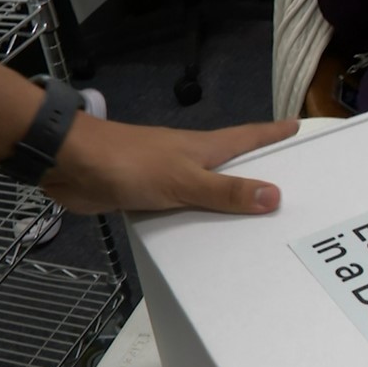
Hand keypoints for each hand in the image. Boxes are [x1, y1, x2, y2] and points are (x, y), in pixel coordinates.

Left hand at [41, 115, 298, 213]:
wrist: (71, 164)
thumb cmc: (129, 164)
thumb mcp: (184, 180)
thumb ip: (226, 192)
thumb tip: (275, 196)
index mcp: (204, 149)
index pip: (248, 138)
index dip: (273, 133)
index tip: (296, 126)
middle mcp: (190, 160)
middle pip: (232, 165)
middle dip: (258, 172)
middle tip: (287, 185)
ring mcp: (167, 178)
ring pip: (207, 191)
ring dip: (226, 202)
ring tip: (254, 224)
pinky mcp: (146, 196)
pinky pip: (183, 210)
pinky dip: (197, 221)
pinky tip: (203, 240)